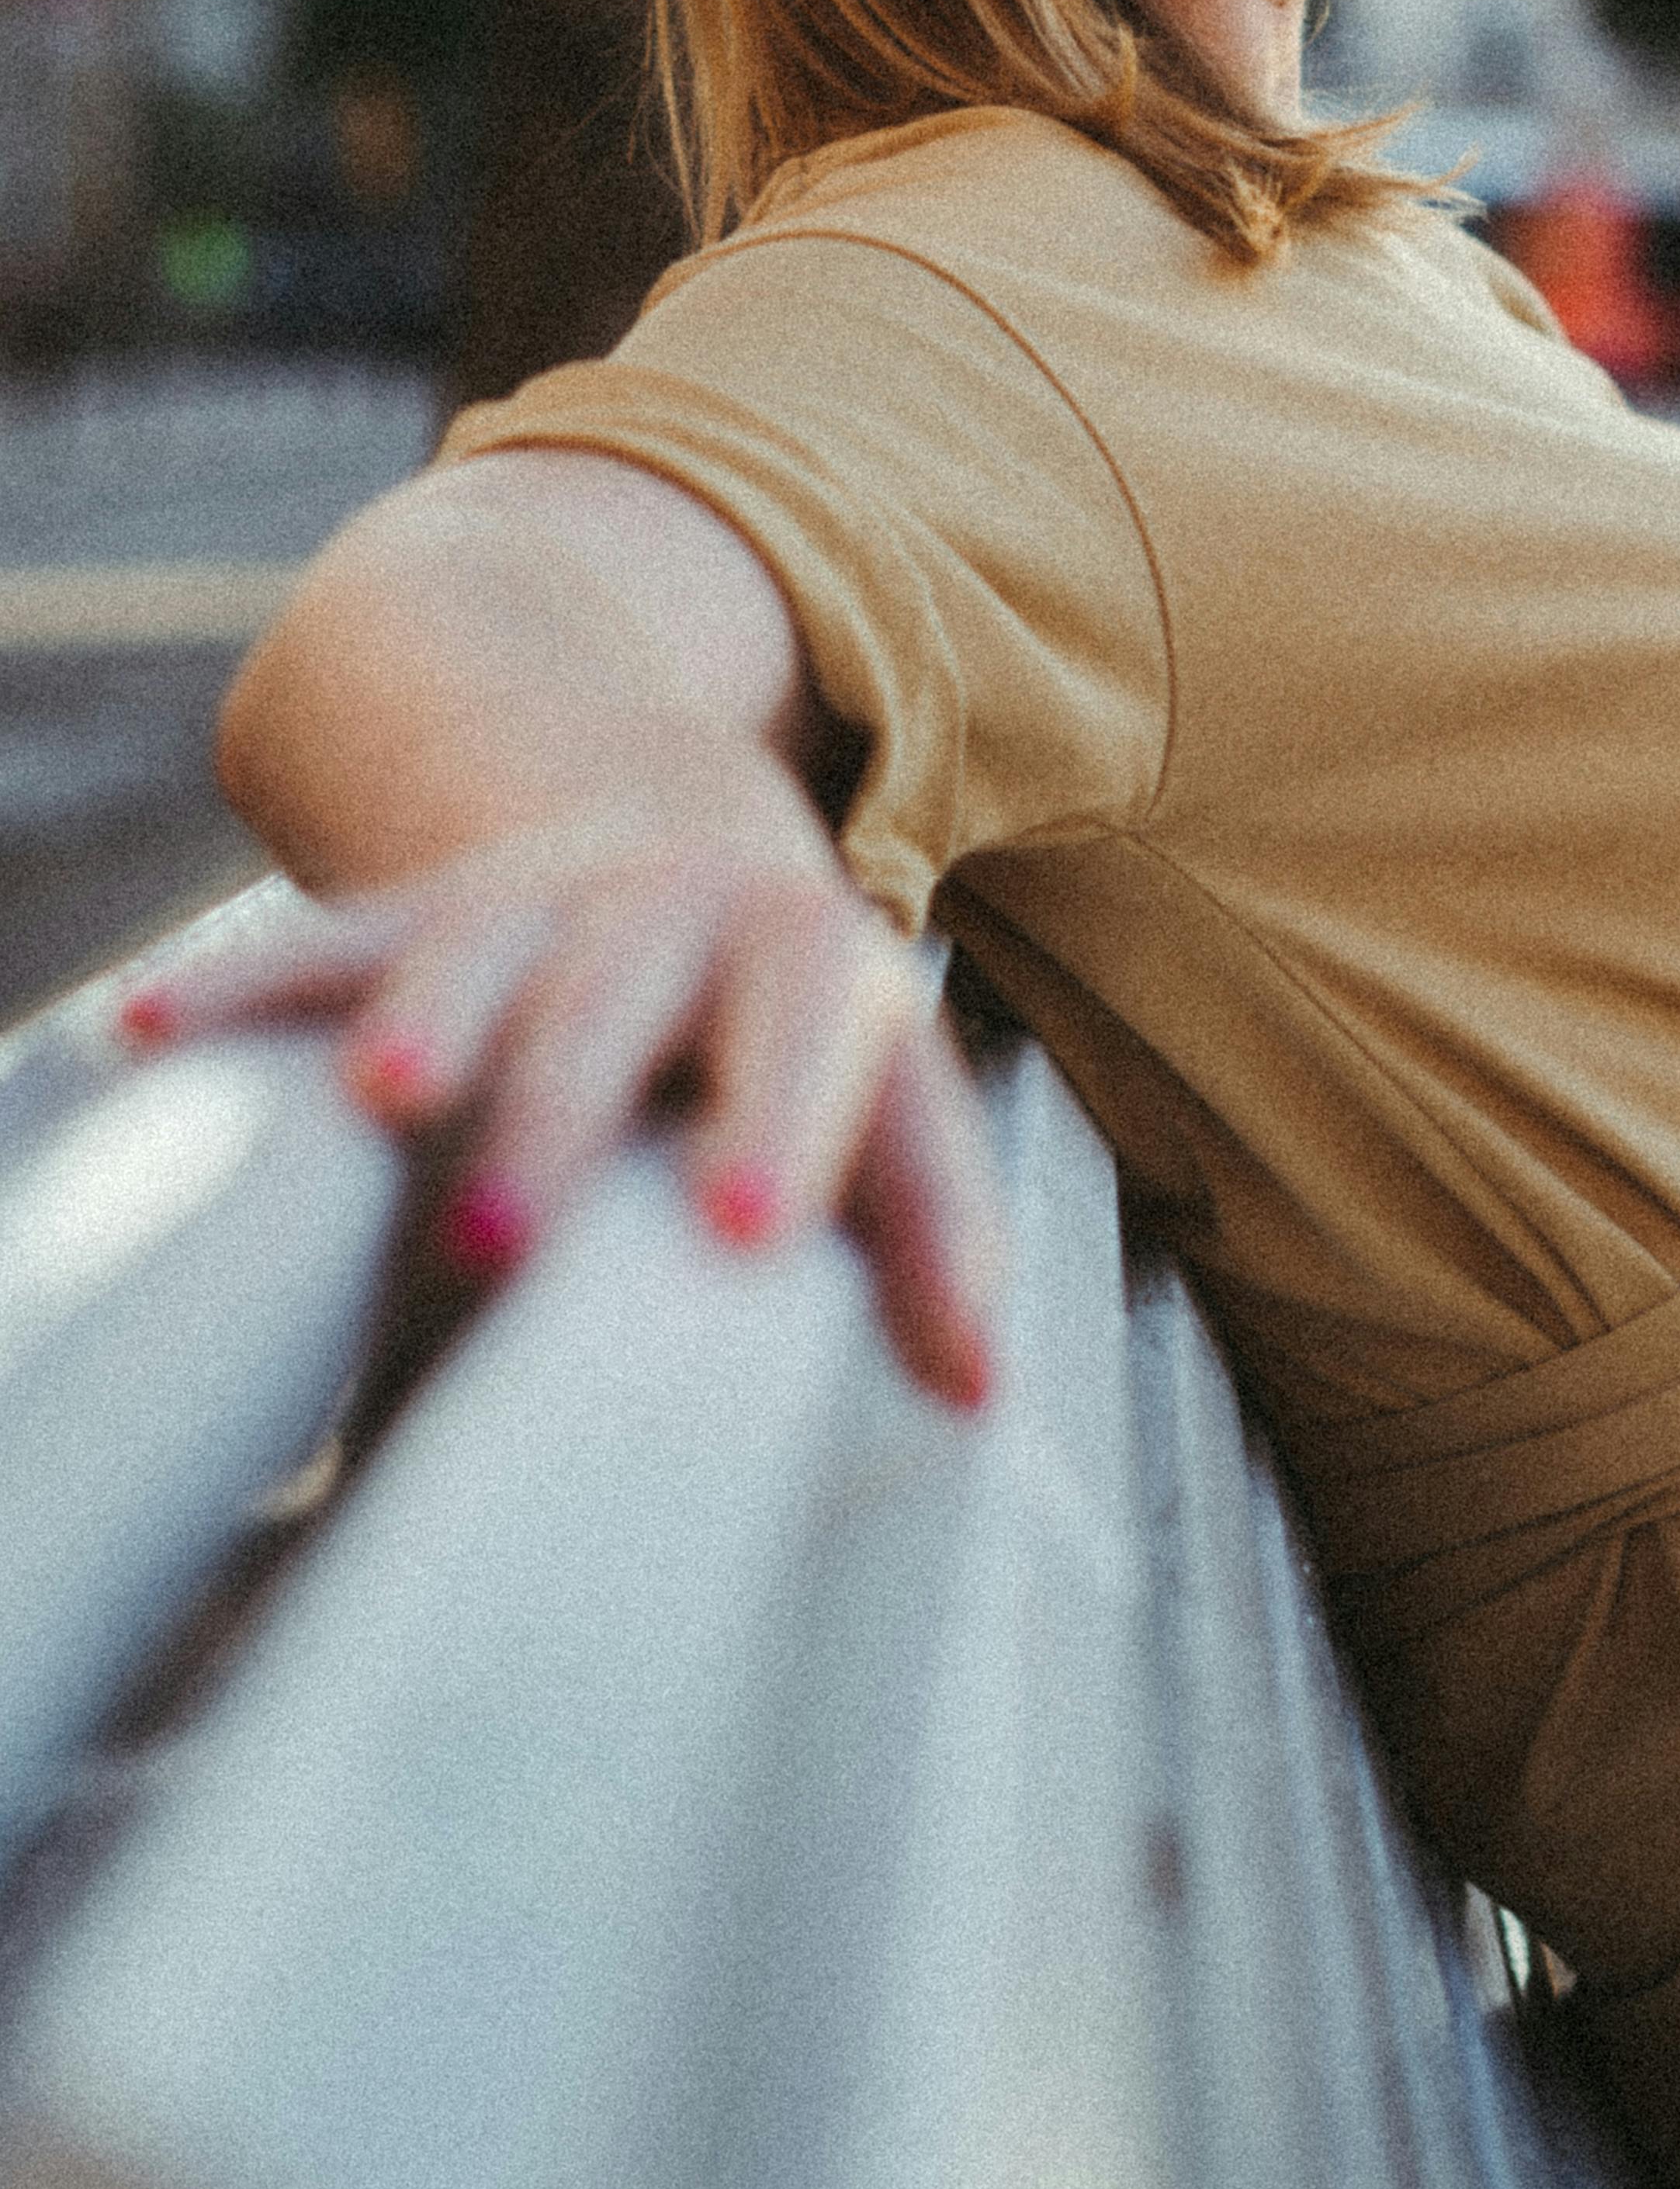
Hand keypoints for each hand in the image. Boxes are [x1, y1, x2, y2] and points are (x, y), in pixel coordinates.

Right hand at [113, 809, 1003, 1409]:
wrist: (687, 829)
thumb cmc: (791, 1030)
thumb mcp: (879, 1099)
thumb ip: (923, 1235)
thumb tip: (977, 1395)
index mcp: (821, 967)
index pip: (823, 1041)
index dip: (793, 1126)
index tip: (749, 1228)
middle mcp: (688, 912)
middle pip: (629, 1000)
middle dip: (569, 1108)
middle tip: (508, 1235)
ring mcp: (550, 899)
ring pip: (479, 950)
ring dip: (430, 1021)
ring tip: (380, 1099)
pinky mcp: (430, 905)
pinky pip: (330, 938)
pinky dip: (248, 988)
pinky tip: (156, 1036)